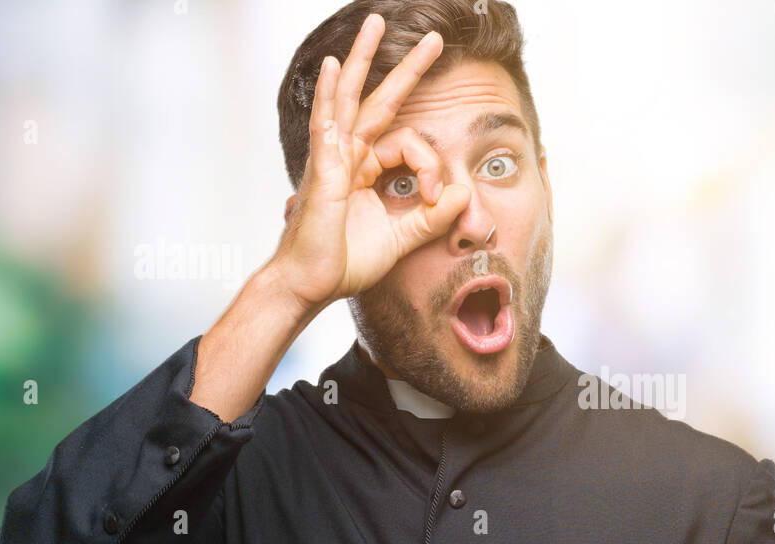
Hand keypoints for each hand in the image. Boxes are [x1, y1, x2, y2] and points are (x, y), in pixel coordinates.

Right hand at [269, 13, 468, 310]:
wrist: (311, 285)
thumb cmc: (345, 263)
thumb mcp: (402, 239)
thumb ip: (432, 218)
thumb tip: (463, 194)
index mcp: (366, 170)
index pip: (409, 145)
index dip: (432, 167)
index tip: (439, 199)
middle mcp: (348, 157)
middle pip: (379, 100)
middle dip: (405, 68)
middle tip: (434, 39)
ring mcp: (332, 159)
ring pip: (350, 97)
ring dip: (364, 59)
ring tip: (377, 24)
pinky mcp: (322, 171)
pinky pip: (326, 126)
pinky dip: (327, 93)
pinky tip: (331, 65)